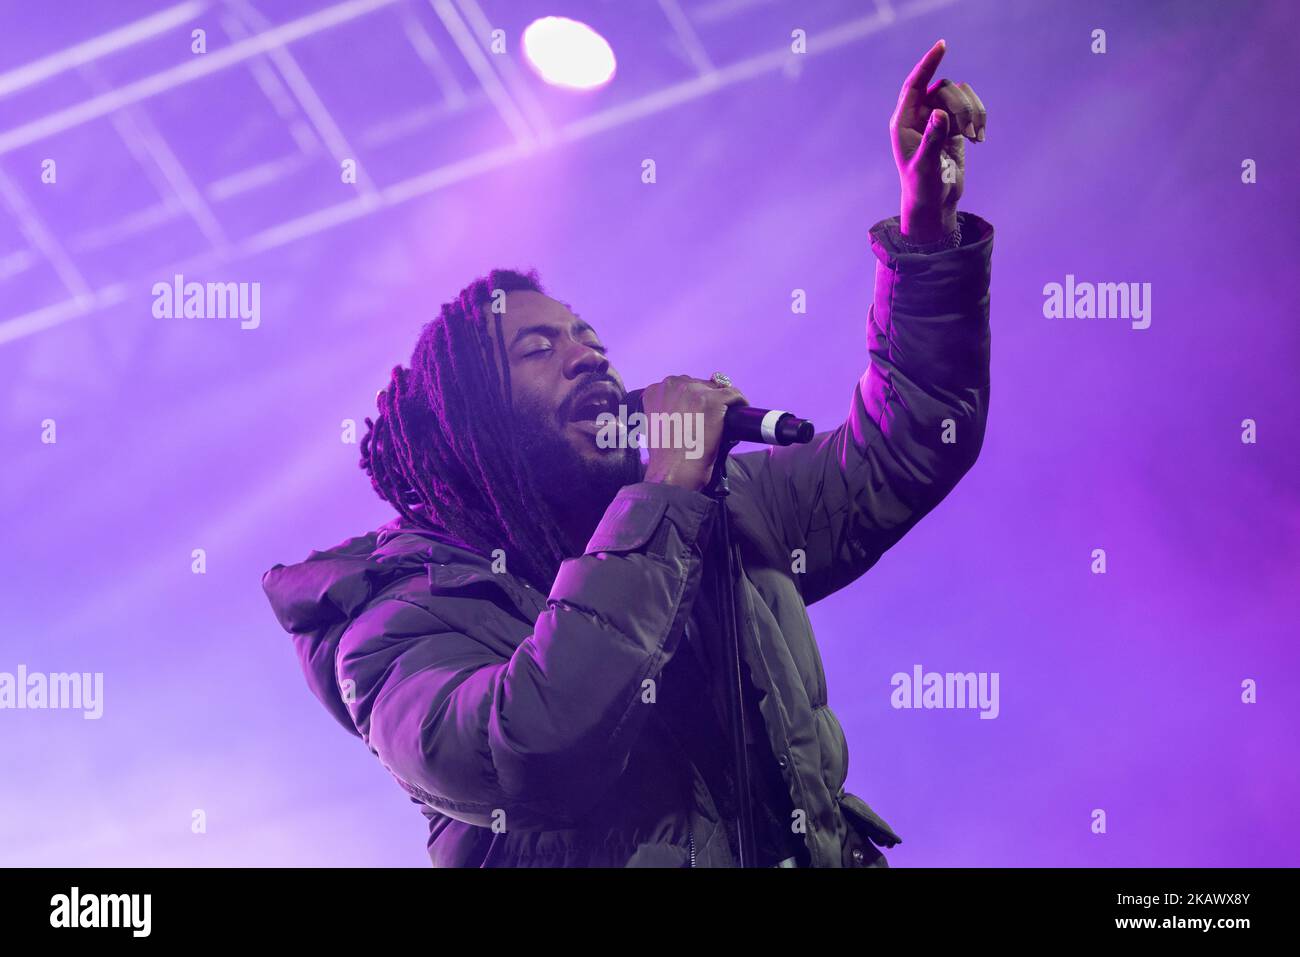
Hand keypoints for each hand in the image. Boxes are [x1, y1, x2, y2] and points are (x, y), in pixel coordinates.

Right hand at [640, 375, 747, 491]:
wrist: (674, 471)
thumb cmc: (665, 456)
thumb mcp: (656, 426)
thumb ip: (667, 411)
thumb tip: (687, 409)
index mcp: (654, 391)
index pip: (682, 386)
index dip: (693, 399)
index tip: (698, 412)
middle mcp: (671, 385)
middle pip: (699, 385)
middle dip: (707, 399)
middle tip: (710, 420)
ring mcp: (693, 392)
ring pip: (717, 389)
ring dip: (722, 402)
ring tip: (723, 419)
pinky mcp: (713, 400)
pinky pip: (733, 394)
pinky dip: (739, 402)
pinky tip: (740, 413)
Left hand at [890, 39, 986, 241]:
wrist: (935, 202)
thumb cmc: (923, 187)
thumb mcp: (926, 166)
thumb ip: (932, 140)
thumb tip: (940, 114)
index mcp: (903, 122)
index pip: (915, 84)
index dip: (928, 64)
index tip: (943, 46)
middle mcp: (919, 116)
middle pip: (945, 89)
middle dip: (961, 107)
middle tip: (969, 133)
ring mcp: (937, 119)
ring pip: (960, 96)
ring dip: (973, 113)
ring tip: (976, 138)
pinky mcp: (954, 126)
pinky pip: (970, 108)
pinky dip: (979, 119)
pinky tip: (979, 139)